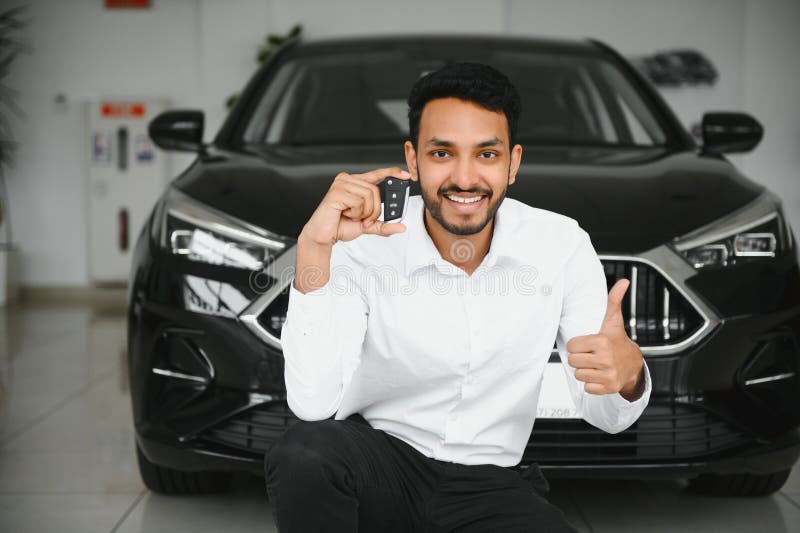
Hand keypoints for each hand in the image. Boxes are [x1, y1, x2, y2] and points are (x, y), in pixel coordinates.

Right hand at [300, 167, 410, 246]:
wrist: (324, 235)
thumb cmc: (340, 226)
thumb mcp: (367, 225)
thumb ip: (383, 225)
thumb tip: (401, 227)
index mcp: (355, 184)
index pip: (376, 174)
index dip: (391, 173)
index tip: (405, 174)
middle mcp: (347, 180)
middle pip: (375, 190)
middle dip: (373, 209)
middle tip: (364, 219)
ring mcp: (341, 184)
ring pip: (368, 195)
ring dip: (364, 212)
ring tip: (353, 216)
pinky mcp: (336, 192)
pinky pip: (358, 202)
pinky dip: (356, 213)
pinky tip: (346, 214)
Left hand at [566, 279, 644, 398]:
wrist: (634, 365)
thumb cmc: (618, 341)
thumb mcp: (614, 321)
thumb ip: (614, 300)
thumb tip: (623, 281)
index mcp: (602, 341)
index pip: (572, 346)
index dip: (577, 345)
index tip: (587, 344)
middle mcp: (605, 359)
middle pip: (573, 361)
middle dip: (580, 358)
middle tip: (591, 355)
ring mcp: (608, 375)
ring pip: (578, 374)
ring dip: (584, 371)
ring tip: (595, 364)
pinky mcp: (608, 388)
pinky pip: (586, 387)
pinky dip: (591, 384)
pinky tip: (599, 375)